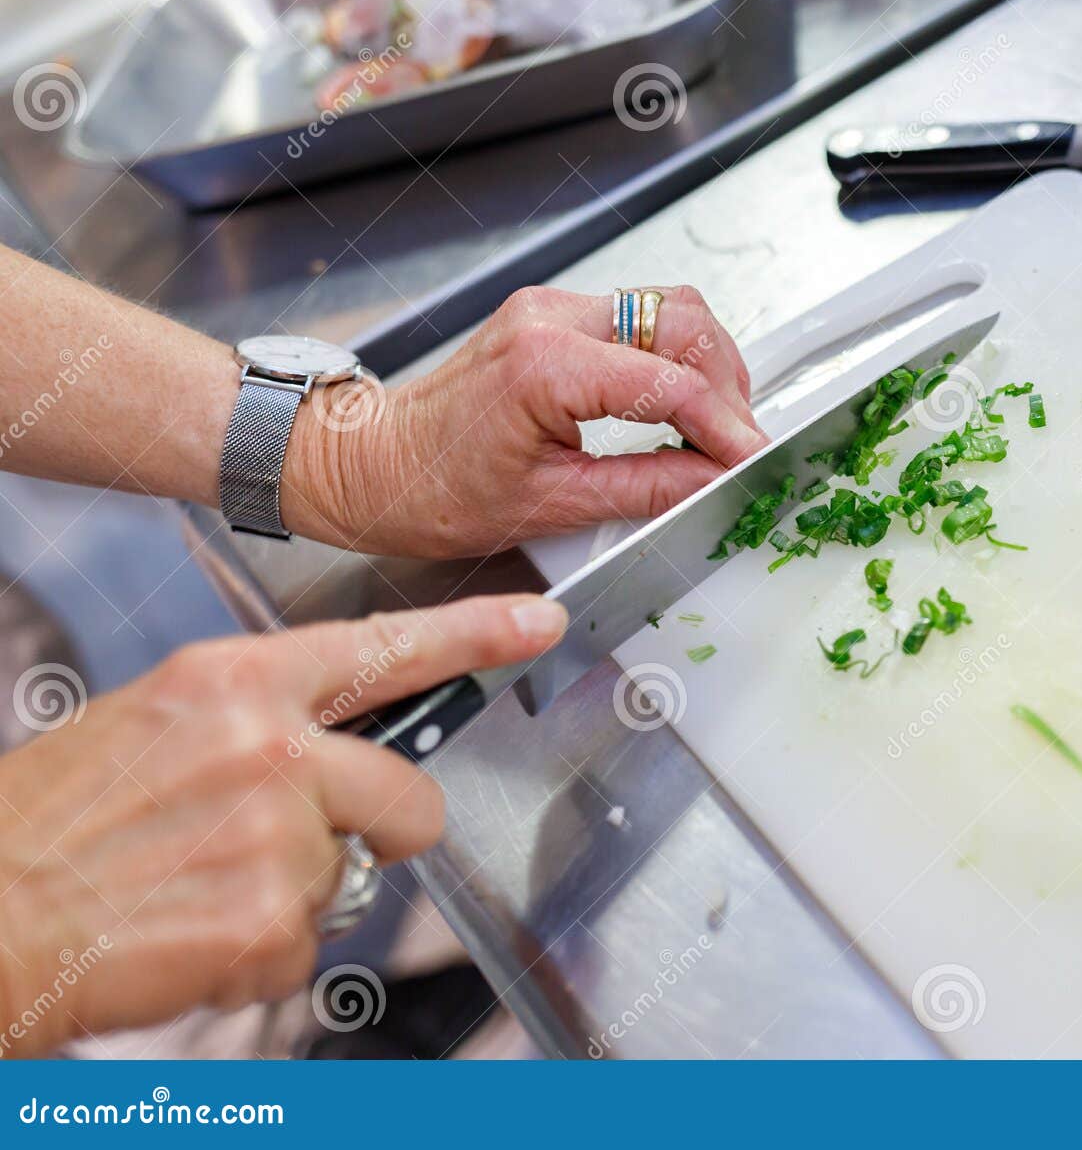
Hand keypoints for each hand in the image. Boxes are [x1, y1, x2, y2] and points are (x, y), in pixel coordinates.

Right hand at [0, 593, 565, 1056]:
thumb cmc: (49, 825)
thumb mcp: (153, 722)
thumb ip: (256, 720)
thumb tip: (329, 742)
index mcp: (234, 682)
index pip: (386, 647)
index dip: (477, 634)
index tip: (535, 623)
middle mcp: (268, 747)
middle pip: (409, 794)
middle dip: (385, 830)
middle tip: (321, 846)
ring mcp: (277, 834)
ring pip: (350, 877)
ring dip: (293, 896)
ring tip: (200, 888)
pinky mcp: (273, 920)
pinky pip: (313, 945)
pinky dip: (263, 954)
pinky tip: (192, 933)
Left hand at [285, 285, 767, 556]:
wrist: (368, 464)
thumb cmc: (430, 489)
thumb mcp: (551, 506)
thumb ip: (646, 488)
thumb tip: (711, 481)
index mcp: (545, 365)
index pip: (671, 382)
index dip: (726, 426)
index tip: (752, 460)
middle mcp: (549, 319)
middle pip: (682, 321)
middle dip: (728, 383)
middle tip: (740, 443)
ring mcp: (550, 310)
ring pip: (666, 308)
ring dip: (706, 363)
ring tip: (715, 425)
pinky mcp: (550, 318)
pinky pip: (637, 319)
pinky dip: (673, 357)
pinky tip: (679, 403)